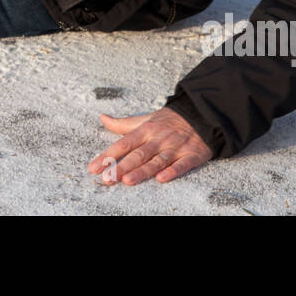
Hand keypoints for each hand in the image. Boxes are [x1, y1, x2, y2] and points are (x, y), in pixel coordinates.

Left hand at [87, 107, 212, 184]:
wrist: (201, 115)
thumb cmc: (169, 121)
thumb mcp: (145, 119)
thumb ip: (123, 124)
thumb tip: (102, 118)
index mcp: (146, 130)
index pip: (124, 143)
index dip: (108, 155)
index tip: (94, 167)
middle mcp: (159, 139)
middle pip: (138, 154)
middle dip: (121, 167)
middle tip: (107, 179)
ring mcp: (176, 147)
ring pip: (157, 161)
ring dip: (143, 171)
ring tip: (128, 181)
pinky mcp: (192, 155)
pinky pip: (182, 164)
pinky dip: (173, 171)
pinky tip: (162, 179)